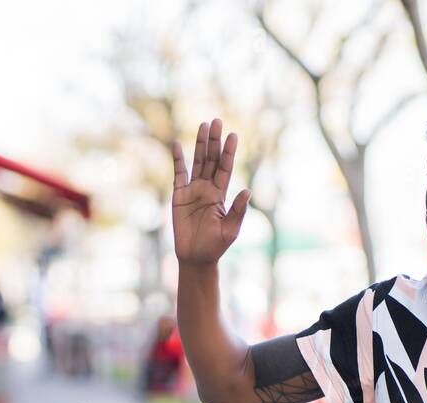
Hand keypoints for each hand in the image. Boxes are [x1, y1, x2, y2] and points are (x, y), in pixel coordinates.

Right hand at [171, 118, 250, 265]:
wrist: (195, 257)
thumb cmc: (215, 246)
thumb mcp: (230, 230)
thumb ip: (238, 211)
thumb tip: (248, 191)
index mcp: (221, 195)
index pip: (225, 168)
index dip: (229, 152)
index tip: (233, 135)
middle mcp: (208, 188)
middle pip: (211, 160)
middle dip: (214, 141)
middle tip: (216, 121)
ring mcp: (193, 191)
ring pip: (197, 162)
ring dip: (200, 144)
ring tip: (203, 125)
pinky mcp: (178, 196)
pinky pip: (178, 174)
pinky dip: (178, 160)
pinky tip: (178, 145)